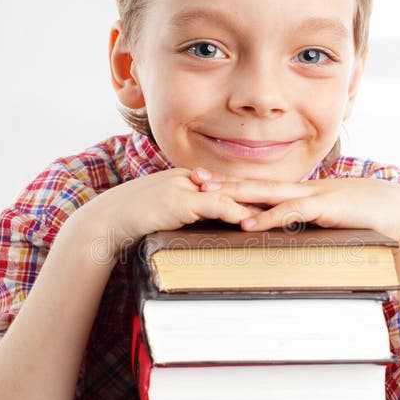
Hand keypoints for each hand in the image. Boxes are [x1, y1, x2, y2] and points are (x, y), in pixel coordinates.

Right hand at [64, 167, 264, 259]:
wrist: (108, 220)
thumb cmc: (133, 218)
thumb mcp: (166, 210)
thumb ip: (188, 210)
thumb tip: (209, 217)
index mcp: (189, 180)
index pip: (228, 185)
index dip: (253, 191)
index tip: (276, 199)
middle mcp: (190, 179)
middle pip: (235, 185)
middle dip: (263, 193)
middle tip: (291, 199)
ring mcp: (186, 188)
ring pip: (229, 194)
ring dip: (256, 203)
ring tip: (280, 212)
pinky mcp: (181, 202)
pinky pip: (214, 206)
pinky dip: (233, 212)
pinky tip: (249, 220)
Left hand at [199, 175, 399, 244]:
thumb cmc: (370, 218)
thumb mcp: (333, 219)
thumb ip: (313, 222)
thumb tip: (294, 232)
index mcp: (305, 192)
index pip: (263, 186)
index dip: (235, 183)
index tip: (208, 183)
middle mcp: (304, 189)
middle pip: (256, 183)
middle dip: (223, 182)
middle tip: (193, 180)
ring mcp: (313, 196)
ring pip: (266, 193)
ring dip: (236, 194)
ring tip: (208, 197)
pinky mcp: (324, 208)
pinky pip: (290, 212)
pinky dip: (267, 217)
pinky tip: (247, 223)